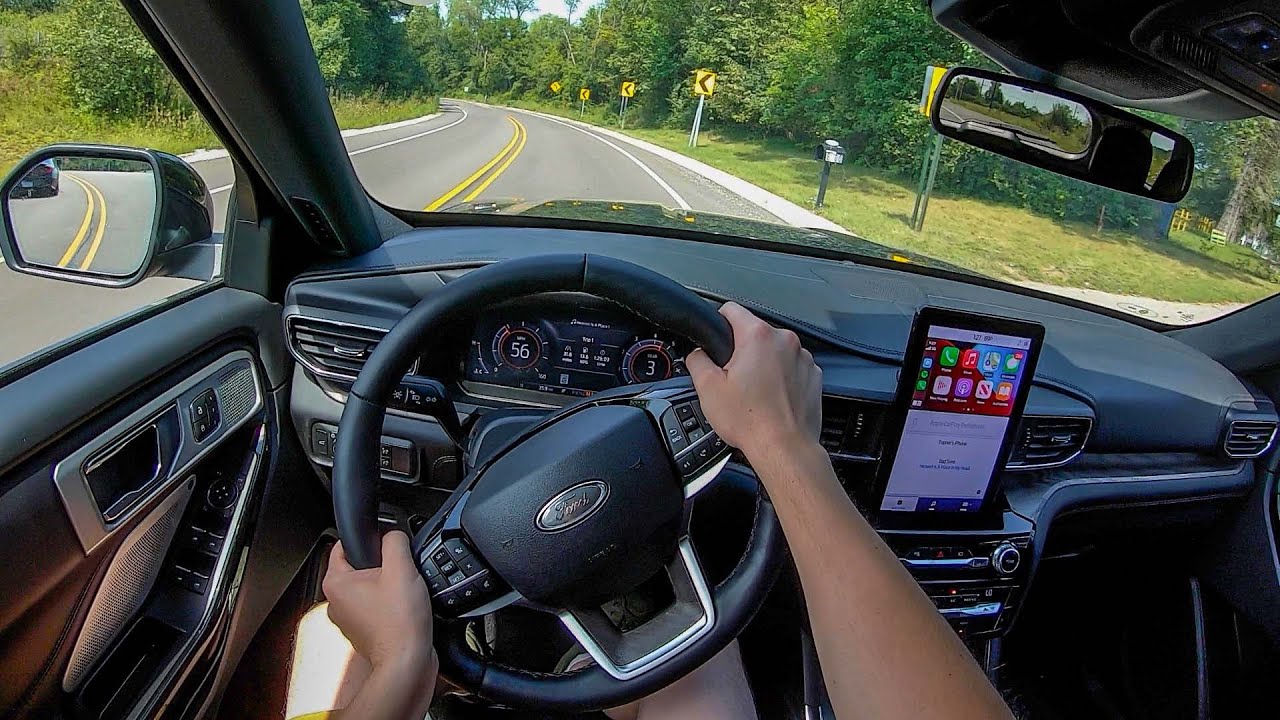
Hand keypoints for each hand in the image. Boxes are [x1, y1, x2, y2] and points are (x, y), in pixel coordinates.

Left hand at [323, 531, 435, 671]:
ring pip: (370, 586)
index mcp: (335, 584)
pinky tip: (403, 609)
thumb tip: (393, 532)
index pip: (344, 545)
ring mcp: (349, 618)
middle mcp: (335, 602)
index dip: (368, 539)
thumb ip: (395, 540)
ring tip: (403, 594)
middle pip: (360, 565)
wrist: (407, 662)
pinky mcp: (363, 630)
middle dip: (382, 565)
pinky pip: (376, 606)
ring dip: (388, 585)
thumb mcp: (402, 568)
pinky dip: (390, 604)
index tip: (386, 544)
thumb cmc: (399, 624)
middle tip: (400, 574)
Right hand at [686, 302, 822, 465]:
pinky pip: (792, 367)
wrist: (784, 447)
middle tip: (733, 379)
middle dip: (742, 351)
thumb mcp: (707, 388)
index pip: (731, 310)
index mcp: (758, 336)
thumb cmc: (751, 421)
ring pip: (774, 351)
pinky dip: (782, 378)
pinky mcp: (814, 375)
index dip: (718, 322)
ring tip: (755, 393)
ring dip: (764, 364)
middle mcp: (785, 341)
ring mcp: (803, 358)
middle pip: (755, 333)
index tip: (716, 336)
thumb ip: (697, 360)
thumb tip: (697, 354)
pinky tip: (771, 399)